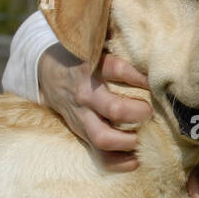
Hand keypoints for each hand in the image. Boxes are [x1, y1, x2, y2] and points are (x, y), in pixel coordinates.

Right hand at [38, 43, 152, 171]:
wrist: (44, 71)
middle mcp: (85, 92)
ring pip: (102, 137)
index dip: (139, 77)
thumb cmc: (81, 55)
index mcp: (91, 65)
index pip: (118, 69)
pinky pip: (96, 153)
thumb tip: (150, 35)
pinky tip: (134, 161)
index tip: (154, 82)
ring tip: (139, 138)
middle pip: (113, 109)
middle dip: (137, 113)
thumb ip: (118, 40)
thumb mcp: (93, 42)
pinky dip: (116, 161)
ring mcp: (81, 114)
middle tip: (148, 111)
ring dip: (126, 141)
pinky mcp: (79, 130)